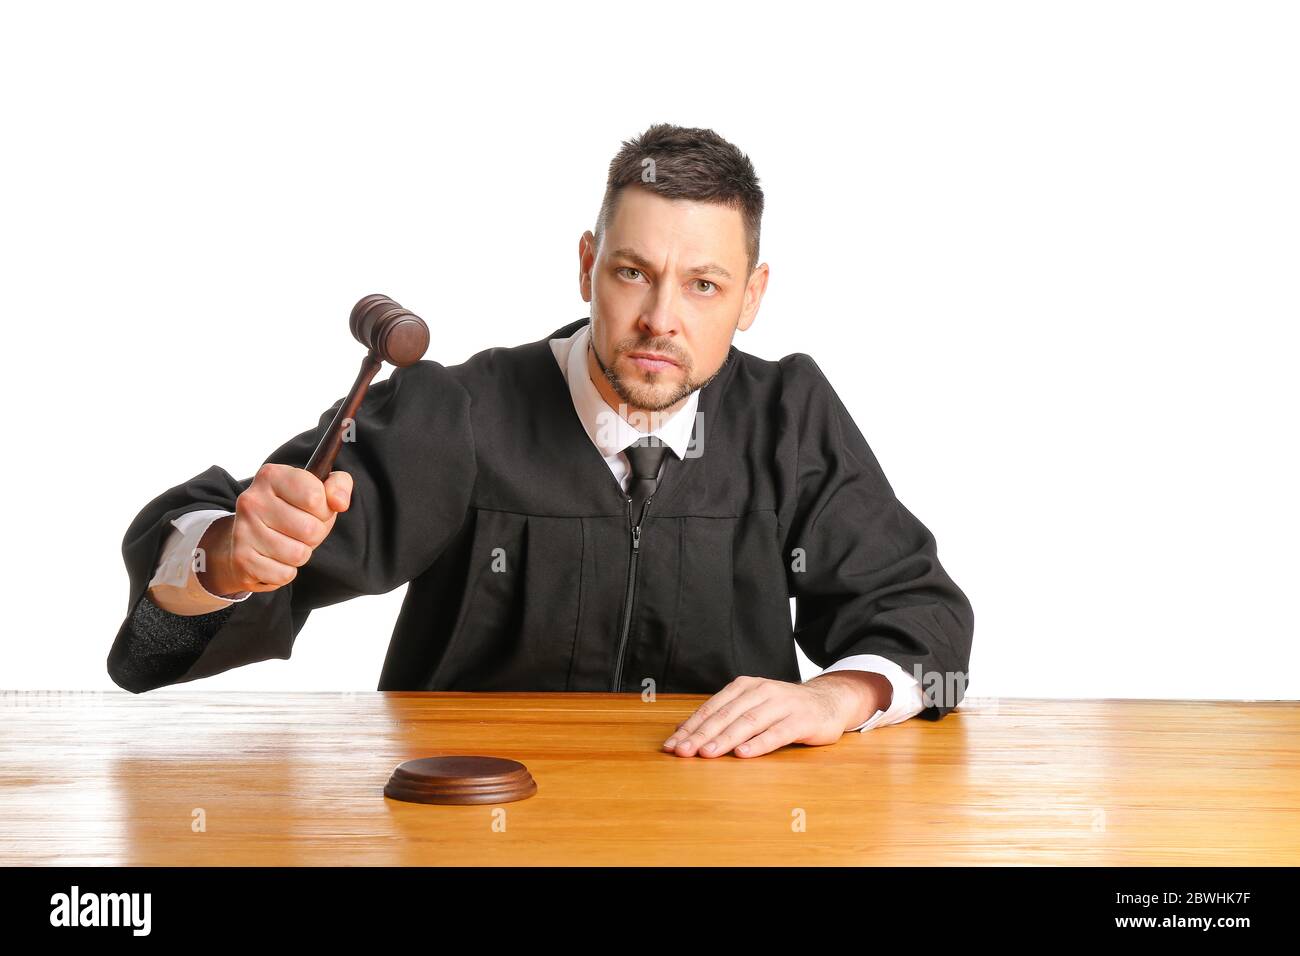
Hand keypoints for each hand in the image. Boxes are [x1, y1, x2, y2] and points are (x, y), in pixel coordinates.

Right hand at [196, 463, 352, 595]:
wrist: (245, 540)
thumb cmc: (290, 512)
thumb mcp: (317, 491)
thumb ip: (338, 486)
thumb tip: (340, 502)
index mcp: (271, 476)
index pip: (315, 497)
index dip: (324, 509)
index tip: (315, 509)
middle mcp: (252, 500)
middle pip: (310, 529)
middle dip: (315, 535)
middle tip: (300, 531)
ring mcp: (243, 530)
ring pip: (299, 554)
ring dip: (301, 554)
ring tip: (287, 544)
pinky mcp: (241, 559)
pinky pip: (284, 574)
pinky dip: (286, 572)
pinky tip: (274, 559)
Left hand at [661, 672, 888, 758]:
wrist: (827, 701)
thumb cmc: (782, 708)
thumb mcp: (751, 705)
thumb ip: (723, 716)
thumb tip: (683, 732)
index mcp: (744, 686)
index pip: (712, 708)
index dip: (690, 727)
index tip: (672, 745)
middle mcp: (761, 691)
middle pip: (726, 715)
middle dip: (701, 735)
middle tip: (682, 751)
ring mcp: (782, 704)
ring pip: (748, 723)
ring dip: (725, 739)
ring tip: (706, 754)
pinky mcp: (801, 720)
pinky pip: (777, 734)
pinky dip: (758, 744)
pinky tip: (743, 754)